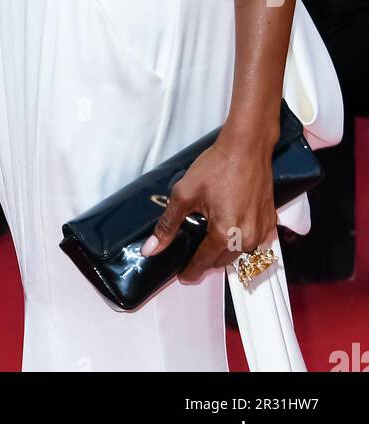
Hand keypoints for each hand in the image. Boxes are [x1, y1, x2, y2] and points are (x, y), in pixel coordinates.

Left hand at [140, 130, 277, 282]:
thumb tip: (152, 248)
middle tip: (192, 252)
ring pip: (239, 253)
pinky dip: (241, 239)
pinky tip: (231, 227)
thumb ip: (168, 224)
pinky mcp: (271, 222)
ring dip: (224, 250)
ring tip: (210, 238)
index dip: (190, 271)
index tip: (182, 276)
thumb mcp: (185, 193)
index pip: (204, 263)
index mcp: (225, 234)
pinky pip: (253, 241)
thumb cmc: (217, 166)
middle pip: (222, 260)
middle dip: (206, 260)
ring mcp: (262, 231)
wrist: (246, 147)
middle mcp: (247, 238)